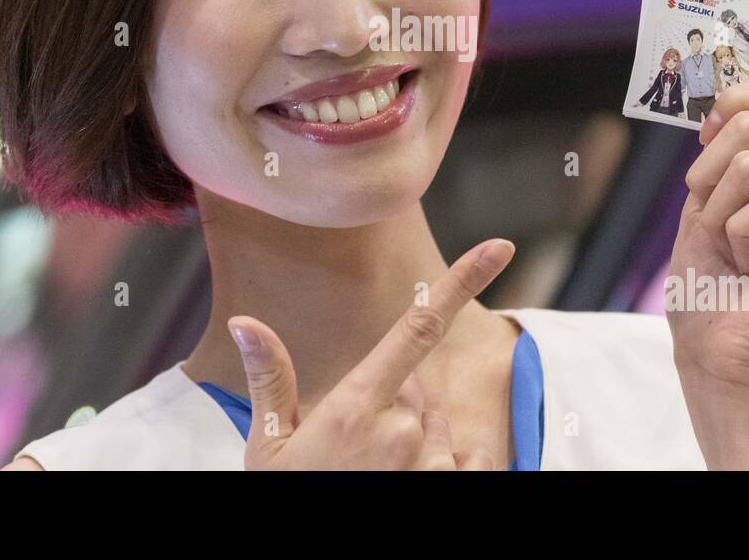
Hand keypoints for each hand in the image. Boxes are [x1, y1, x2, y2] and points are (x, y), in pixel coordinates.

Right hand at [227, 238, 515, 469]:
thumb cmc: (287, 500)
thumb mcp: (268, 449)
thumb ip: (271, 381)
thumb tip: (247, 321)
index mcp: (358, 406)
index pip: (418, 327)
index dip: (462, 280)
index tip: (501, 247)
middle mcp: (405, 432)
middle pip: (419, 392)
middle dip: (396, 405)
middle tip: (350, 447)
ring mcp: (433, 468)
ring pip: (439, 432)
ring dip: (417, 444)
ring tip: (369, 474)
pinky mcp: (452, 491)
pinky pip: (469, 462)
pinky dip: (450, 465)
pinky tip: (409, 477)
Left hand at [668, 77, 748, 392]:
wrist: (711, 352)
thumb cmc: (705, 285)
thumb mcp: (702, 201)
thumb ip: (721, 150)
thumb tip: (727, 102)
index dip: (740, 94)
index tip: (705, 132)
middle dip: (708, 178)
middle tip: (720, 231)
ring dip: (719, 212)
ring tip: (738, 254)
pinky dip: (738, 233)